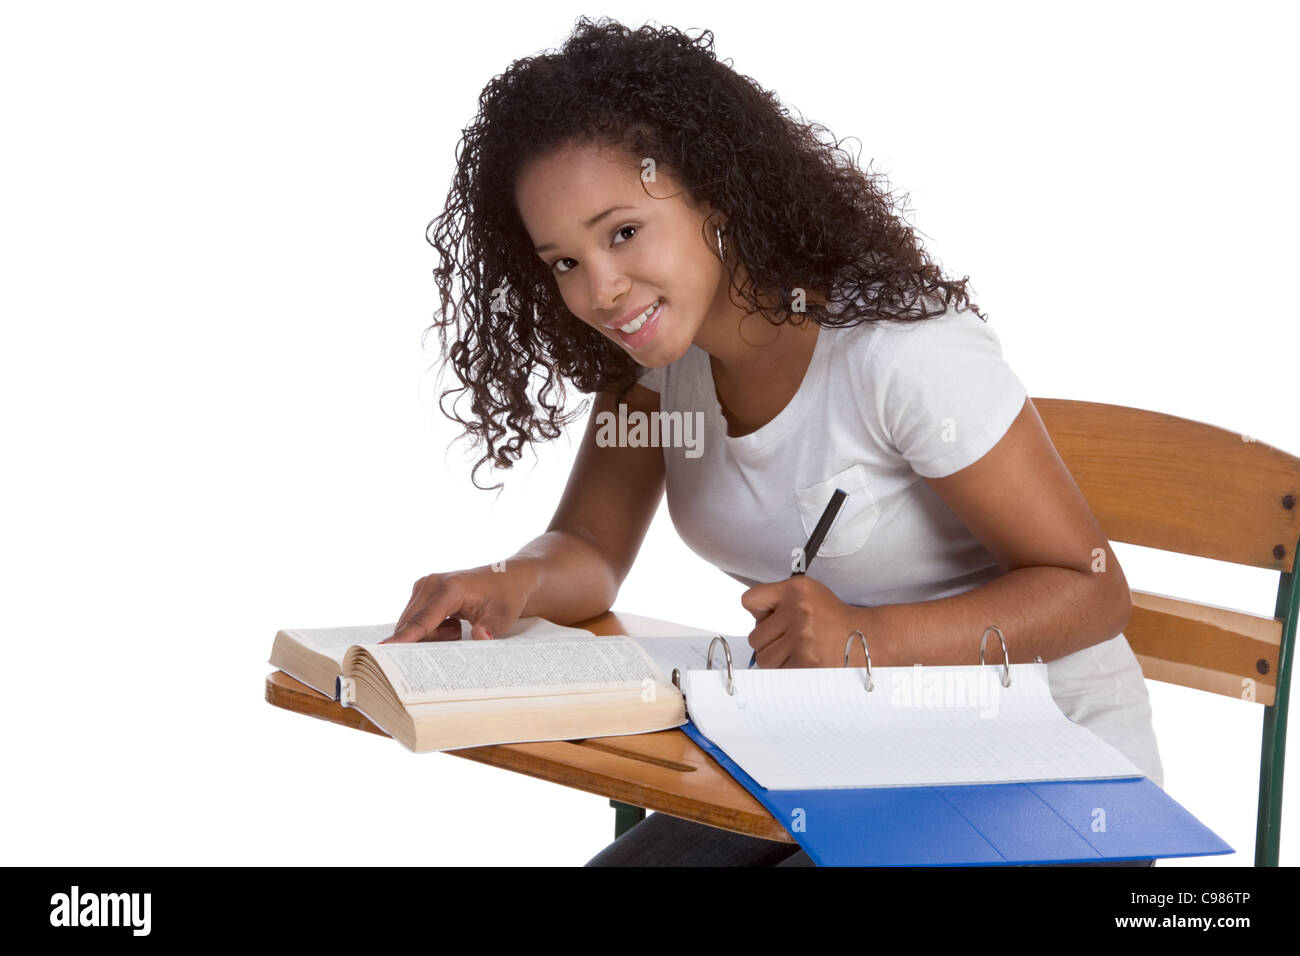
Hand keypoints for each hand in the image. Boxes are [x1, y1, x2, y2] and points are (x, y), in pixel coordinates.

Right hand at [379, 565, 534, 642]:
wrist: (509, 578)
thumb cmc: (506, 596)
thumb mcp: (502, 616)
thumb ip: (489, 629)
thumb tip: (481, 639)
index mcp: (448, 588)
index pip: (421, 621)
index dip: (403, 639)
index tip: (382, 650)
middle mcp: (430, 583)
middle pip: (412, 626)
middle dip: (427, 642)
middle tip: (455, 638)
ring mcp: (424, 586)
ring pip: (412, 625)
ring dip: (432, 635)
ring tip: (459, 627)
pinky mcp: (422, 591)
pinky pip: (416, 620)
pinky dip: (431, 629)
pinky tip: (454, 623)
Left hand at [740, 575, 858, 667]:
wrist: (867, 638)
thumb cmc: (832, 619)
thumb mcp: (807, 594)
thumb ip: (777, 600)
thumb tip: (752, 620)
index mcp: (796, 589)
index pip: (749, 600)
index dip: (758, 613)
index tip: (771, 618)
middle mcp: (798, 610)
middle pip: (754, 637)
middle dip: (769, 642)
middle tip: (791, 639)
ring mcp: (802, 637)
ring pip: (763, 658)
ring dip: (776, 659)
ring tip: (798, 651)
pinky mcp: (806, 661)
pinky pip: (777, 672)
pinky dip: (787, 671)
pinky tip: (803, 661)